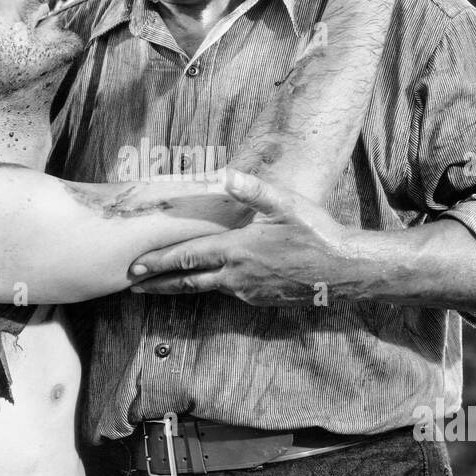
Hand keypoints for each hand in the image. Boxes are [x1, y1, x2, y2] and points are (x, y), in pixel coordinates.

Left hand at [127, 169, 349, 305]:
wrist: (343, 271)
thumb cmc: (315, 233)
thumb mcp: (286, 205)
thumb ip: (254, 191)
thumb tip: (227, 175)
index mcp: (237, 250)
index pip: (187, 258)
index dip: (158, 263)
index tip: (134, 268)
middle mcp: (237, 276)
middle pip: (188, 282)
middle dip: (158, 284)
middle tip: (132, 286)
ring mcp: (248, 291)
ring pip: (207, 289)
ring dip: (182, 288)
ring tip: (161, 286)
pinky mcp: (260, 300)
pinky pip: (230, 292)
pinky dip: (213, 287)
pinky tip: (210, 281)